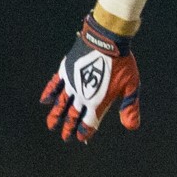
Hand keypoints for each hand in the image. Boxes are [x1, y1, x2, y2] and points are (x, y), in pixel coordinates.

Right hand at [39, 13, 140, 142]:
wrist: (107, 40)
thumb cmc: (121, 63)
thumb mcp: (131, 86)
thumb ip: (130, 107)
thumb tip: (131, 126)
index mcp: (97, 102)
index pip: (88, 123)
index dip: (84, 131)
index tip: (80, 137)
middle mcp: (82, 96)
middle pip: (72, 115)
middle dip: (68, 127)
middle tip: (65, 137)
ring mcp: (72, 84)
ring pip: (61, 104)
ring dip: (56, 115)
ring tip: (51, 125)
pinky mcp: (66, 71)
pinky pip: (54, 85)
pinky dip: (49, 93)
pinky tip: (44, 101)